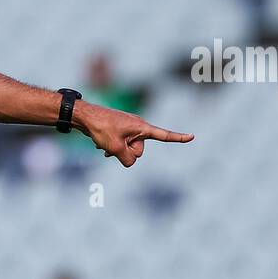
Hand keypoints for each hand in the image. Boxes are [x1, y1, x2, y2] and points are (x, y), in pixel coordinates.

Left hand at [75, 103, 192, 167]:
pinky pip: (120, 146)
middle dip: (126, 152)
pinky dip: (112, 148)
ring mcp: (128, 129)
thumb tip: (129, 161)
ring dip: (116, 150)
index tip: (192, 136)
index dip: (178, 138)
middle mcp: (138, 127)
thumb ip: (127, 159)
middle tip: (112, 143)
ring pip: (128, 151)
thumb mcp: (115, 148)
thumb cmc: (101, 128)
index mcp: (142, 127)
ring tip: (104, 142)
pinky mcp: (120, 132)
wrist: (85, 117)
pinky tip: (100, 145)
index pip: (163, 135)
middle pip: (139, 151)